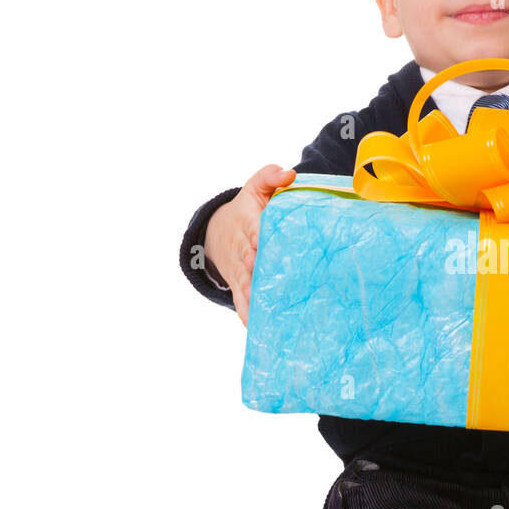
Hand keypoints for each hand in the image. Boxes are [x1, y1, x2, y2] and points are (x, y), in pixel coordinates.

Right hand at [205, 165, 295, 326]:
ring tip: (274, 318)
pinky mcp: (240, 290)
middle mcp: (243, 252)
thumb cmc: (247, 210)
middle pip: (253, 264)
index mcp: (249, 225)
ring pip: (248, 289)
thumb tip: (289, 173)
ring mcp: (240, 274)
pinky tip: (264, 335)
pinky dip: (252, 320)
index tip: (268, 244)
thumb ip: (270, 177)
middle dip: (263, 274)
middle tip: (278, 285)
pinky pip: (244, 306)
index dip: (262, 238)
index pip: (256, 231)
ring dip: (260, 302)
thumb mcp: (255, 188)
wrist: (219, 233)